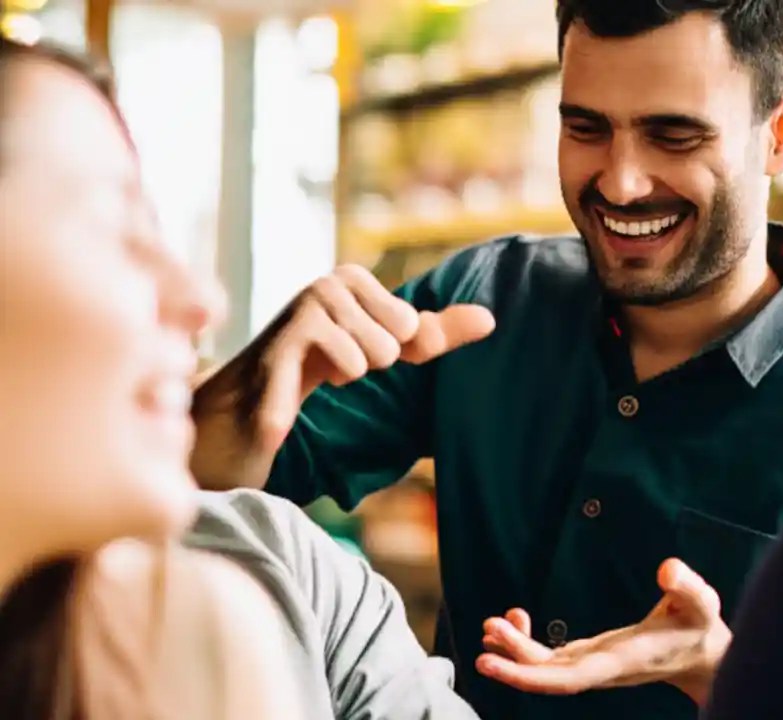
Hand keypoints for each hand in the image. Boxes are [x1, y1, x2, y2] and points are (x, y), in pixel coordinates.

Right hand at [250, 264, 493, 447]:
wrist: (248, 395)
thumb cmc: (324, 364)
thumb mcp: (386, 345)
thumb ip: (436, 332)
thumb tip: (490, 319)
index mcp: (353, 277)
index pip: (412, 326)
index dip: (391, 350)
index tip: (356, 347)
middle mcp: (325, 285)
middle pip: (391, 345)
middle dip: (366, 366)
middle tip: (330, 363)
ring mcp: (297, 314)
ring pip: (365, 360)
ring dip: (342, 379)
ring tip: (312, 372)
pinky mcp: (274, 352)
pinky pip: (325, 377)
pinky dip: (296, 409)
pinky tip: (279, 426)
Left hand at [476, 558, 730, 705]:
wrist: (705, 657)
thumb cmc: (701, 627)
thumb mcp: (702, 602)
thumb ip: (687, 585)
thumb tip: (667, 568)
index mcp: (621, 660)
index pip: (568, 678)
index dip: (529, 675)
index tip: (496, 663)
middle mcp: (601, 669)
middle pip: (549, 677)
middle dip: (514, 661)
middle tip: (487, 634)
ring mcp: (593, 665)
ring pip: (546, 669)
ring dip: (516, 651)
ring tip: (490, 626)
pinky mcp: (589, 656)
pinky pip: (551, 658)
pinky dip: (528, 643)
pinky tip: (514, 621)